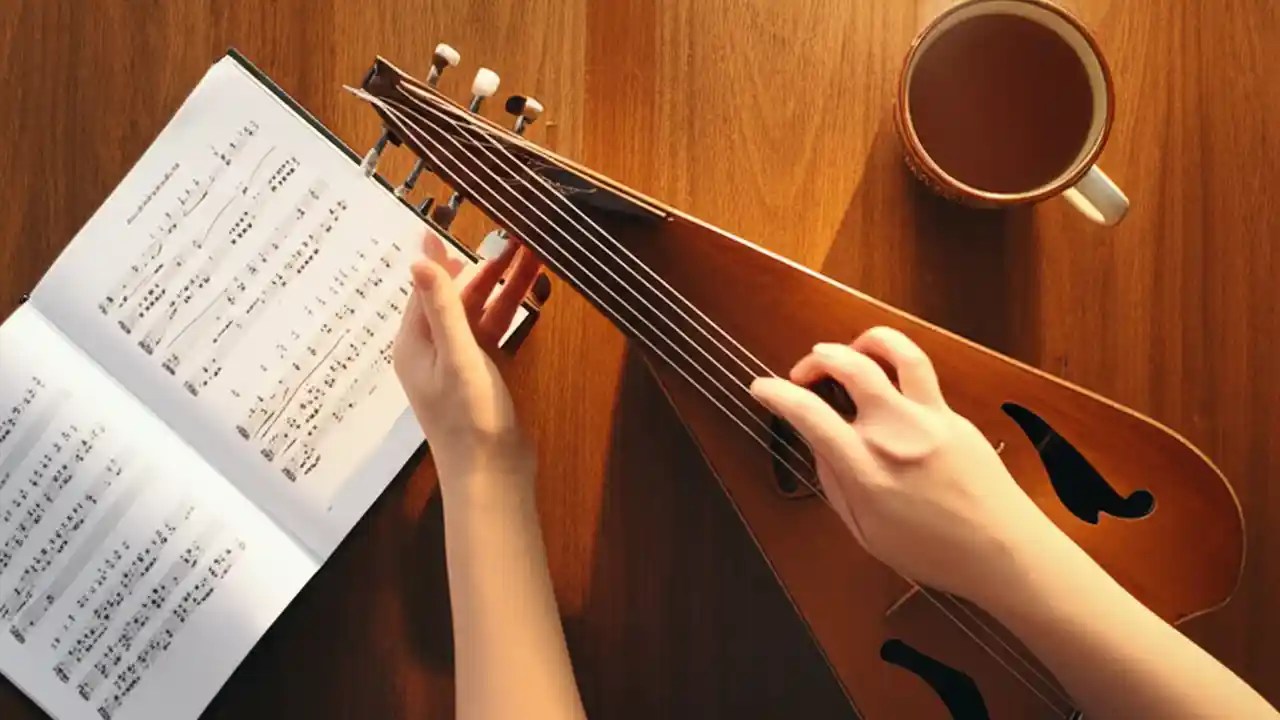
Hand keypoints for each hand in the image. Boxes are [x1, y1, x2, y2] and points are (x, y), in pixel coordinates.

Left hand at [393, 229, 542, 484]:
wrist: (492, 475)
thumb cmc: (470, 419)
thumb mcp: (457, 357)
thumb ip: (442, 308)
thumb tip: (418, 258)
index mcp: (414, 342)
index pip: (428, 286)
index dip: (446, 255)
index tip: (457, 220)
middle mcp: (431, 347)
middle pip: (458, 294)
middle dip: (486, 265)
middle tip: (516, 232)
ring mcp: (457, 360)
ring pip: (480, 309)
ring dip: (503, 282)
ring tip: (532, 251)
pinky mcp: (481, 372)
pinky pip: (493, 328)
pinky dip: (510, 307)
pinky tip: (530, 288)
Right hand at [750, 327, 1074, 605]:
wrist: (1005, 551)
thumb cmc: (937, 554)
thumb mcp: (867, 533)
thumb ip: (836, 486)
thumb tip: (819, 448)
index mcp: (868, 469)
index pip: (809, 414)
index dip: (776, 393)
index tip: (762, 388)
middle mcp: (897, 433)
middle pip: (848, 364)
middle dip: (816, 359)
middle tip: (805, 374)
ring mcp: (930, 418)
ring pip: (895, 350)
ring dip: (863, 341)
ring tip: (849, 352)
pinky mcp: (954, 416)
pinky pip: (920, 376)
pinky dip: (894, 370)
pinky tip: (887, 390)